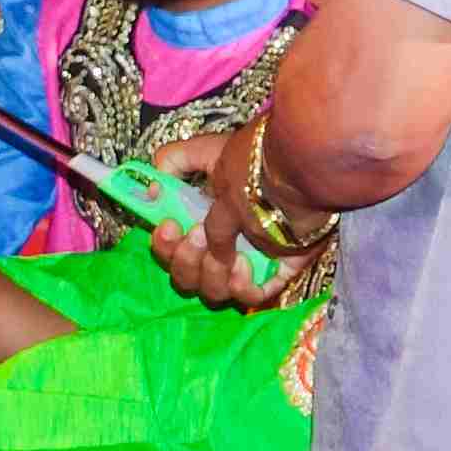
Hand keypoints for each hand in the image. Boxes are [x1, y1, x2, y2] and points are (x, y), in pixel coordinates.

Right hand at [161, 130, 307, 313]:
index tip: (168, 225)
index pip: (169, 248)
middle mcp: (219, 249)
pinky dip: (241, 286)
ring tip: (227, 249)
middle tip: (197, 234)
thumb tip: (150, 191)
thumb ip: (172, 162)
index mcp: (199, 223)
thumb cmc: (255, 162)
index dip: (163, 244)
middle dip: (184, 260)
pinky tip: (246, 263)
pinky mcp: (272, 276)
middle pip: (184, 277)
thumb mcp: (208, 152)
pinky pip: (248, 299)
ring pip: (211, 292)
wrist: (300, 171)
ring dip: (210, 273)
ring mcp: (246, 265)